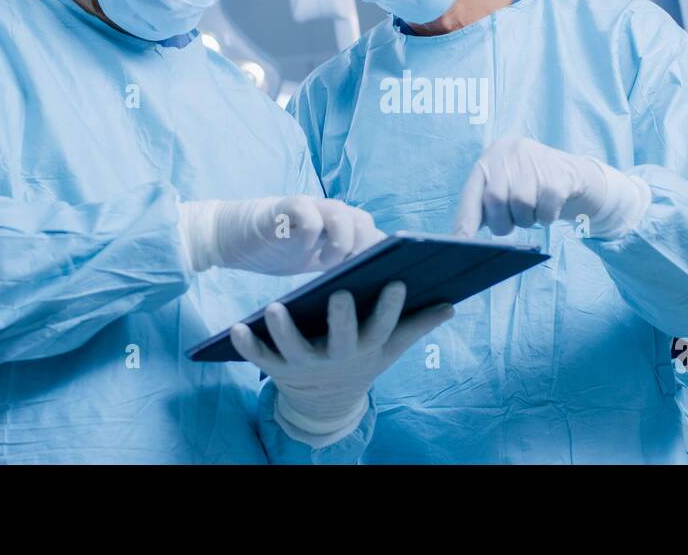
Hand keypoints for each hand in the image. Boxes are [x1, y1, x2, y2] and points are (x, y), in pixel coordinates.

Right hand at [179, 196, 384, 274]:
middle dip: (365, 249)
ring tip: (328, 265)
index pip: (374, 234)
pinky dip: (311, 231)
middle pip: (364, 221)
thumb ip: (339, 266)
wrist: (231, 238)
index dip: (382, 255)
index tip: (377, 281)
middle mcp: (327, 213)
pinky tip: (306, 251)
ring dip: (341, 241)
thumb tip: (373, 294)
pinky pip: (307, 212)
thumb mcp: (313, 262)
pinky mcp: (283, 208)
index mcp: (340, 227)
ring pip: (341, 212)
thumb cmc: (276, 253)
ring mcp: (307, 208)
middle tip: (353, 274)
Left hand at [231, 282, 453, 440]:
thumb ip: (417, 326)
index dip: (391, 308)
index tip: (397, 282)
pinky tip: (235, 326)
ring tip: (274, 307)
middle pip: (341, 340)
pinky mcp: (278, 369)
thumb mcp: (389, 348)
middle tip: (339, 293)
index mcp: (367, 347)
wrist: (326, 405)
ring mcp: (306, 365)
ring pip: (294, 349)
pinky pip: (261, 358)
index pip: (383, 327)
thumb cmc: (361, 360)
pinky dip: (247, 345)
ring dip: (283, 331)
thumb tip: (451, 306)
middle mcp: (337, 358)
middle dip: (341, 319)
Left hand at [452, 138, 649, 238]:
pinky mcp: (559, 173)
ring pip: (522, 203)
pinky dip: (546, 217)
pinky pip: (546, 207)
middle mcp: (509, 153)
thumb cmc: (530, 187)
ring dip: (526, 220)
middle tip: (513, 223)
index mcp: (489, 159)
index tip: (460, 242)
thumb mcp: (505, 187)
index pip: (471, 193)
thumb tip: (463, 238)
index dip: (465, 221)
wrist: (574, 174)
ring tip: (532, 213)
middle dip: (502, 222)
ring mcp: (535, 160)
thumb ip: (485, 207)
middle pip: (495, 198)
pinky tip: (549, 210)